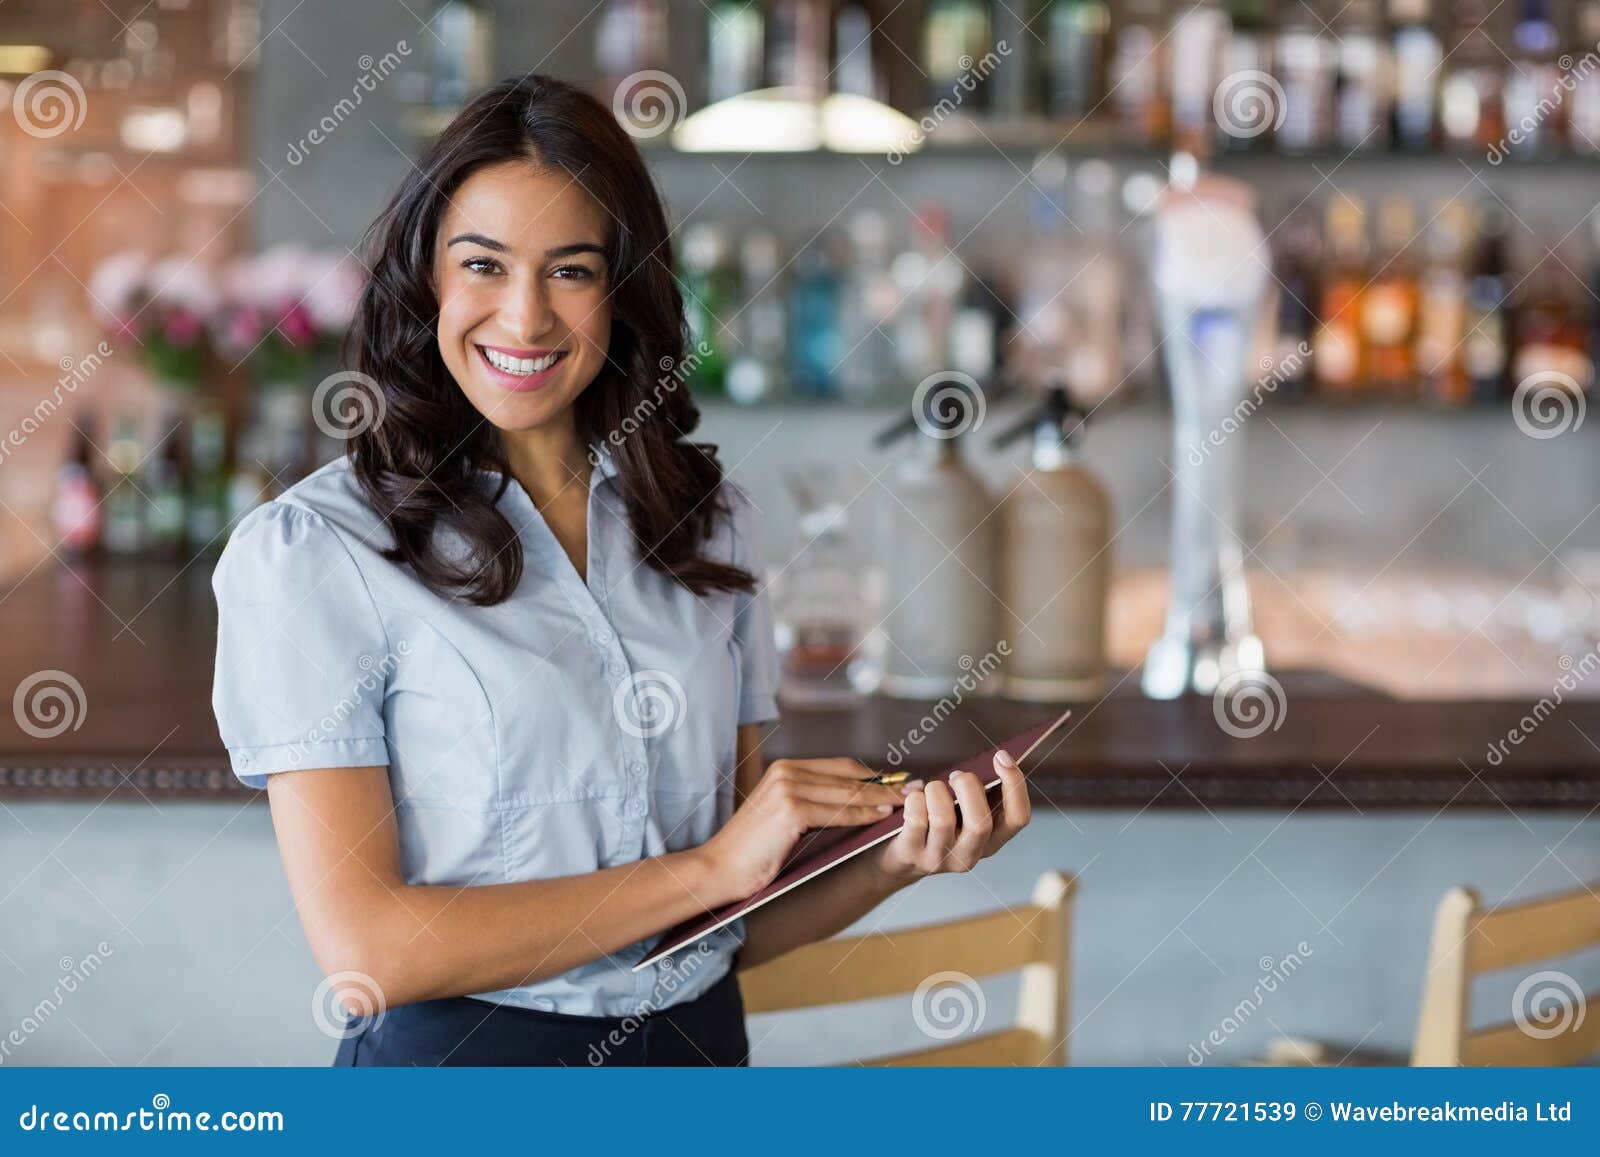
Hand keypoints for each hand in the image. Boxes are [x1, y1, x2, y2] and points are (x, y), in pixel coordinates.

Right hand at [695, 758, 907, 905]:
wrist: (719, 869)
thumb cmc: (752, 850)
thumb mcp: (782, 817)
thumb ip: (811, 802)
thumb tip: (856, 803)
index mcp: (784, 769)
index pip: (841, 766)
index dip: (873, 775)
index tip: (899, 782)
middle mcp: (786, 772)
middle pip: (848, 776)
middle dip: (885, 784)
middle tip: (914, 790)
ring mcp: (788, 788)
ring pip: (847, 792)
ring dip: (881, 798)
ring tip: (906, 803)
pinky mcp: (791, 810)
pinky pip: (839, 811)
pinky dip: (863, 814)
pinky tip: (882, 816)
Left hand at [873, 750, 1030, 884]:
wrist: (901, 860)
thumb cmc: (938, 825)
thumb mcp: (966, 814)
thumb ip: (982, 794)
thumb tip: (996, 759)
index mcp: (992, 841)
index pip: (1018, 818)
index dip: (1014, 784)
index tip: (1001, 756)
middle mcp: (970, 854)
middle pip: (980, 822)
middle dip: (968, 787)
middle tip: (956, 776)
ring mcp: (940, 857)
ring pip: (943, 819)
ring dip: (936, 790)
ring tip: (932, 788)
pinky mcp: (912, 853)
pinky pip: (915, 818)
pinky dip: (914, 798)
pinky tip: (913, 798)